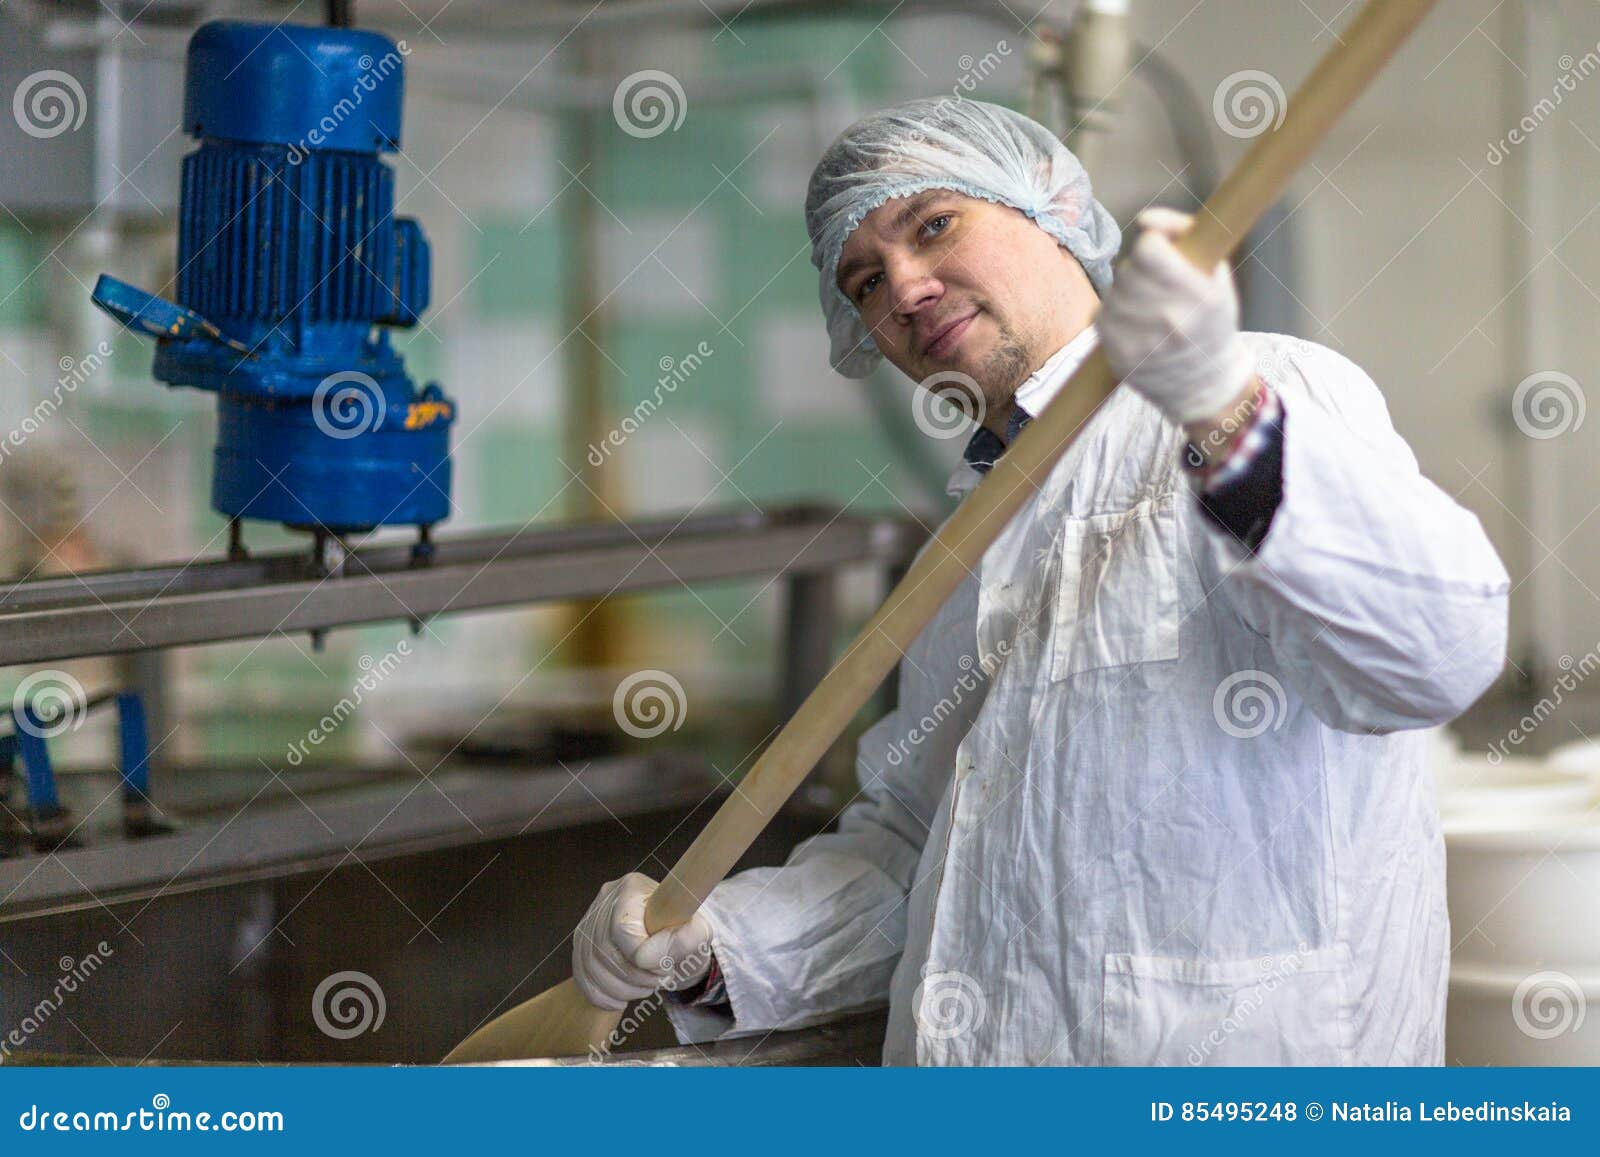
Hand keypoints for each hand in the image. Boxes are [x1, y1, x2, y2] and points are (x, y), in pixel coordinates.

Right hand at [571, 873, 713, 1009]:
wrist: (672, 939)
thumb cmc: (682, 931)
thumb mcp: (698, 932)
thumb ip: (687, 938)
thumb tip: (652, 956)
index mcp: (632, 888)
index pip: (623, 928)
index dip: (644, 956)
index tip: (665, 966)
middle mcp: (604, 901)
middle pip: (604, 950)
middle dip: (635, 976)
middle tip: (658, 979)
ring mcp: (589, 923)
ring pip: (591, 967)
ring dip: (622, 988)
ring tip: (646, 986)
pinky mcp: (582, 946)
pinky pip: (583, 978)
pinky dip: (604, 995)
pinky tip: (624, 996)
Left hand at [1097, 207, 1254, 425]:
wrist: (1203, 384)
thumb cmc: (1213, 322)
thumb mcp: (1217, 274)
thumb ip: (1184, 234)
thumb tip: (1144, 219)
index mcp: (1196, 296)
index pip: (1148, 247)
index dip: (1155, 242)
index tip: (1165, 252)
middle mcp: (1166, 320)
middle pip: (1130, 266)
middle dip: (1143, 268)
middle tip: (1162, 287)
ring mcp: (1138, 339)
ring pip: (1115, 288)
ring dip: (1130, 291)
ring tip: (1153, 309)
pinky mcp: (1115, 353)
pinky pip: (1104, 312)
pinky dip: (1118, 312)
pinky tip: (1139, 325)